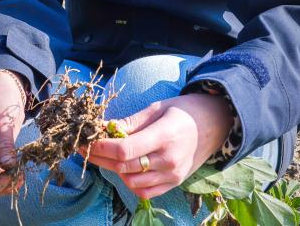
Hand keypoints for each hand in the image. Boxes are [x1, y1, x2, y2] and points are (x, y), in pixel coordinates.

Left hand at [82, 93, 233, 199]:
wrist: (216, 124)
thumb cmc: (184, 111)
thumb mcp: (158, 108)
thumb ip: (131, 122)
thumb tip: (103, 128)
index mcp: (164, 135)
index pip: (125, 149)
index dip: (101, 147)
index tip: (86, 139)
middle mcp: (169, 159)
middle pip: (124, 166)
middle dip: (99, 157)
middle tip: (83, 147)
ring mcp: (173, 174)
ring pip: (131, 182)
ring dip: (112, 170)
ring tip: (102, 156)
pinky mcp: (175, 183)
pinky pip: (145, 192)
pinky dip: (129, 183)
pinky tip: (122, 169)